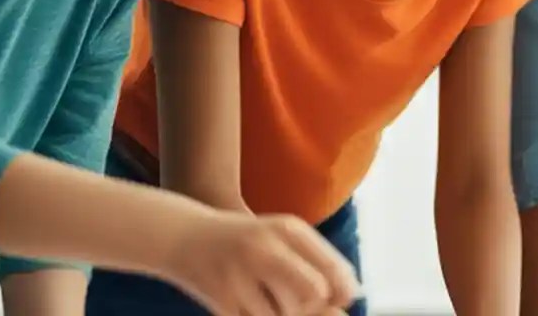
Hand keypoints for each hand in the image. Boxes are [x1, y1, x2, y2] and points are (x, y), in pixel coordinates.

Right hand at [158, 211, 360, 314]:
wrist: (184, 236)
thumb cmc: (247, 239)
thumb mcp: (284, 236)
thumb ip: (320, 260)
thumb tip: (353, 294)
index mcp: (288, 230)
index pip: (331, 270)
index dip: (342, 291)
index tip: (340, 298)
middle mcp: (265, 249)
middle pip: (313, 294)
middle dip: (315, 305)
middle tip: (303, 301)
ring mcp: (241, 275)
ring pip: (285, 314)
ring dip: (286, 314)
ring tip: (272, 299)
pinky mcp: (221, 300)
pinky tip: (254, 305)